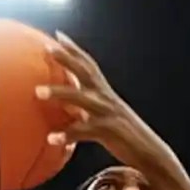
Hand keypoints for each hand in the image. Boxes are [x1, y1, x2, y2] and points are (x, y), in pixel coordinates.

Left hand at [37, 32, 181, 179]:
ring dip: (59, 93)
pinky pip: (84, 132)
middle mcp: (107, 99)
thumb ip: (89, 110)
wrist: (151, 154)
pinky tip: (52, 138)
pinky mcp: (109, 132)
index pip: (90, 66)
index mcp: (106, 94)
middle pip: (85, 72)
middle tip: (46, 48)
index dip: (75, 50)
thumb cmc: (125, 138)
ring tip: (38, 92)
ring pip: (81, 98)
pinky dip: (67, 135)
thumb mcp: (107, 118)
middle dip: (66, 59)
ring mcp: (108, 114)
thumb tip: (69, 109)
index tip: (59, 35)